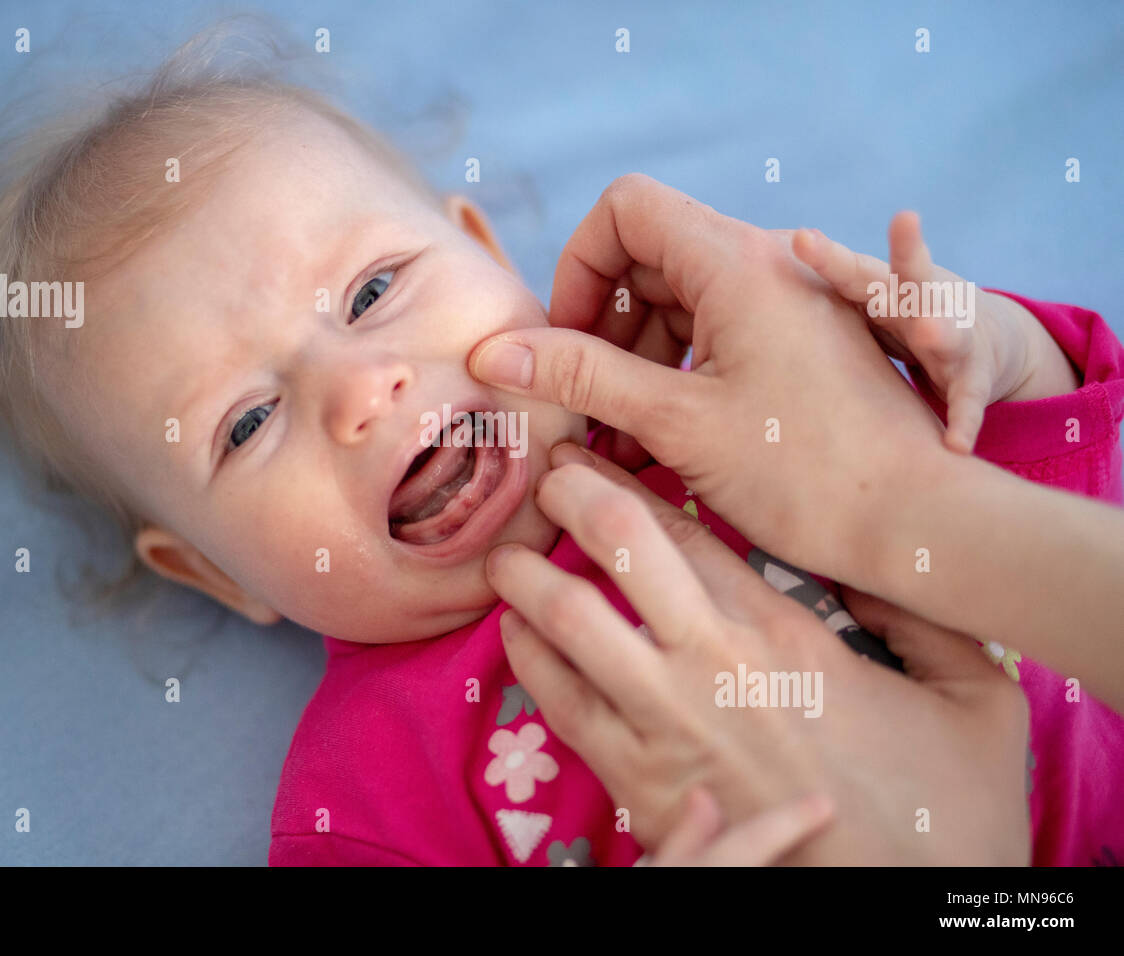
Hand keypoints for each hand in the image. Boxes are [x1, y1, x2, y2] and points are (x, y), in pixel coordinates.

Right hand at [469, 173, 949, 587]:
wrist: (918, 520)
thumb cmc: (805, 472)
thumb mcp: (675, 422)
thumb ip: (580, 378)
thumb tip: (494, 353)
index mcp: (736, 263)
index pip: (625, 210)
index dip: (578, 268)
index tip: (565, 342)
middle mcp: (764, 266)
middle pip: (647, 259)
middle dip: (601, 330)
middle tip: (583, 407)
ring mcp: (784, 304)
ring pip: (678, 303)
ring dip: (633, 362)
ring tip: (617, 442)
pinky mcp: (797, 343)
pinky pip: (714, 335)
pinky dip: (674, 376)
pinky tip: (658, 442)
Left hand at [487, 444, 1030, 863]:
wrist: (894, 908)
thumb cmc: (944, 812)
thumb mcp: (976, 696)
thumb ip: (929, 620)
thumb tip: (878, 572)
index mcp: (783, 630)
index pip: (684, 530)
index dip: (626, 481)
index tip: (591, 455)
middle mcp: (710, 662)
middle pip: (618, 544)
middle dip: (570, 495)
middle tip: (546, 473)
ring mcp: (663, 724)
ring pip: (567, 619)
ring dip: (527, 577)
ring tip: (507, 555)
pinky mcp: (635, 786)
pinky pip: (556, 704)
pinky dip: (526, 658)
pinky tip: (518, 635)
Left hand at [791, 212, 1077, 452]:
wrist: (983, 337)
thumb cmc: (899, 316)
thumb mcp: (864, 301)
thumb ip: (816, 295)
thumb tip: (740, 289)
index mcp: (885, 287)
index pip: (851, 268)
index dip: (828, 255)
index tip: (801, 238)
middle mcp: (920, 302)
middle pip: (913, 275)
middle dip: (909, 249)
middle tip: (903, 218)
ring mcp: (953, 335)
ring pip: (947, 332)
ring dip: (939, 331)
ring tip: (931, 332)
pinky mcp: (976, 376)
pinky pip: (968, 400)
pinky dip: (963, 422)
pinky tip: (956, 445)